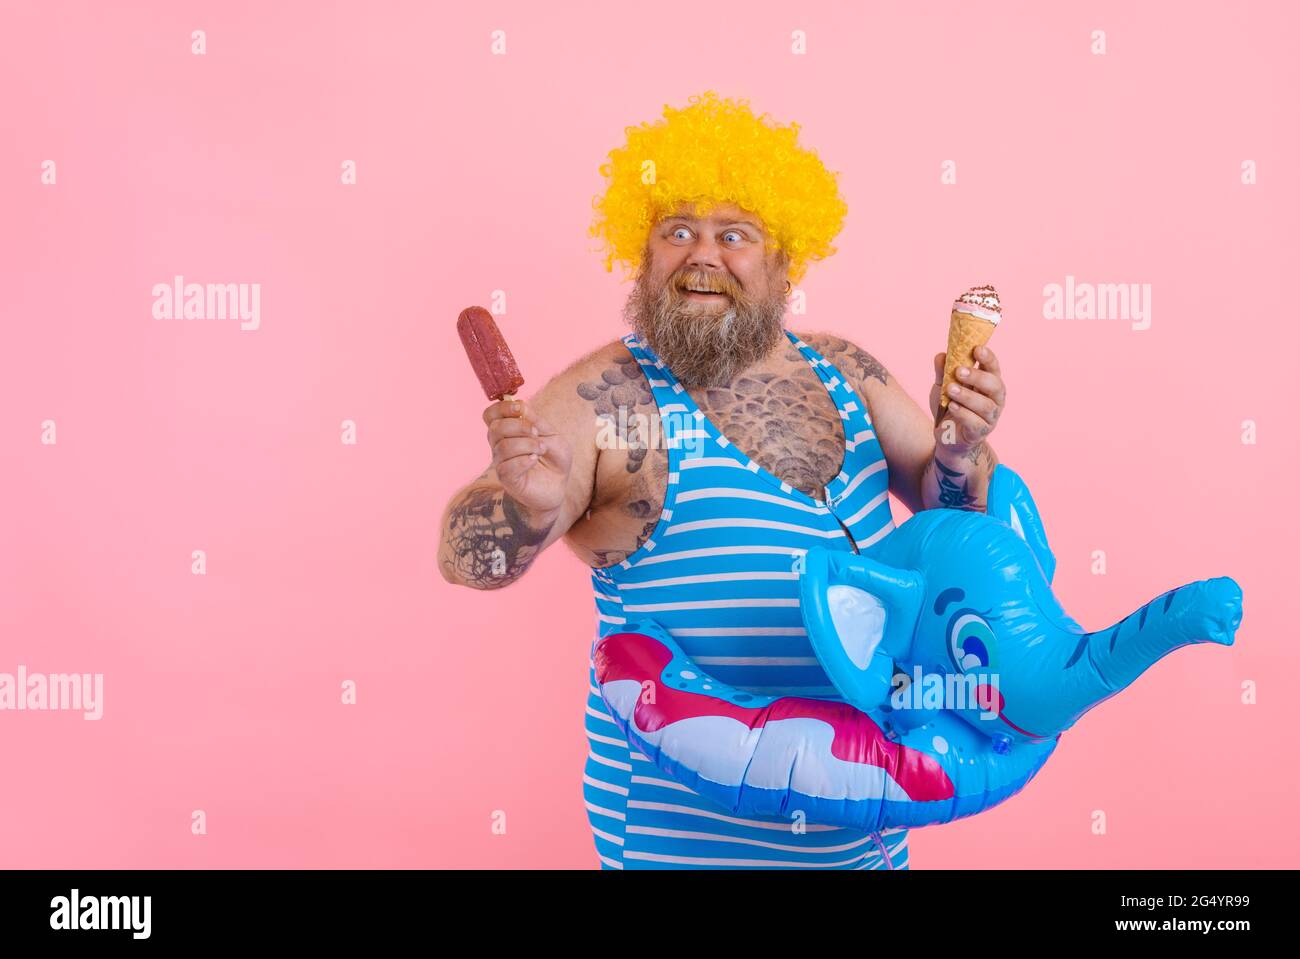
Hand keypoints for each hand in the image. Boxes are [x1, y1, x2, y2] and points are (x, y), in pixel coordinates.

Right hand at [482, 399, 571, 519]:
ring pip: (504, 447)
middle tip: (537, 434)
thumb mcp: (553, 436)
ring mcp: (501, 462)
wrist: (557, 488)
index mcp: (508, 431)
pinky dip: (524, 460)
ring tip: (541, 450)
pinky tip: (534, 460)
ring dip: (527, 445)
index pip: (491, 415)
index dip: (502, 408)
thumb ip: (538, 422)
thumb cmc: (553, 460)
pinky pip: (507, 467)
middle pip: (496, 428)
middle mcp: (499, 445)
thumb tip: (521, 405)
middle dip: (519, 426)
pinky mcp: (507, 479)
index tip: (520, 408)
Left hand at [930, 346, 1005, 455]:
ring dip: (967, 396)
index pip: (993, 368)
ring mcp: (990, 417)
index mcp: (989, 384)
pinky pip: (975, 423)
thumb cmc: (951, 405)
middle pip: (995, 385)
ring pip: (985, 405)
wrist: (947, 435)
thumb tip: (940, 355)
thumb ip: (943, 372)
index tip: (976, 349)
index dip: (988, 358)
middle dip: (977, 376)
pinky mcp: (979, 432)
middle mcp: (995, 399)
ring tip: (951, 389)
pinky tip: (952, 406)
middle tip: (959, 371)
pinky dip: (963, 413)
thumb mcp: (943, 387)